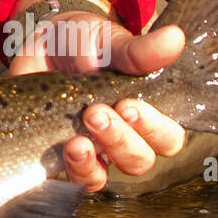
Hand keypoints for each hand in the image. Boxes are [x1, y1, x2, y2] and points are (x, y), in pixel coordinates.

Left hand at [8, 11, 187, 192]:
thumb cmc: (86, 42)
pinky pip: (69, 179)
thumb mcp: (111, 41)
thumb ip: (140, 50)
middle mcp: (123, 137)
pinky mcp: (59, 154)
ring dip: (92, 164)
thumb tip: (175, 38)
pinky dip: (69, 170)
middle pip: (138, 161)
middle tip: (95, 113)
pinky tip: (62, 150)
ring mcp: (91, 149)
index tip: (130, 105)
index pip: (168, 139)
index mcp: (146, 113)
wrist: (42, 39)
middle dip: (119, 140)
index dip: (153, 129)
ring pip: (103, 178)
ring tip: (76, 141)